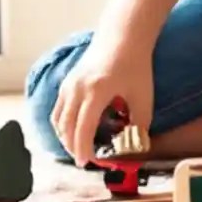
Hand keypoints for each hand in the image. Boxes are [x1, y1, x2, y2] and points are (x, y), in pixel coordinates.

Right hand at [51, 39, 153, 166]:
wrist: (123, 37)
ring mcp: (68, 84)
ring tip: (78, 148)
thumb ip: (140, 122)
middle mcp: (76, 89)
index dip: (83, 149)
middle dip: (72, 147)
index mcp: (96, 92)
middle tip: (83, 160)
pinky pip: (58, 109)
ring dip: (65, 137)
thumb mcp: (143, 95)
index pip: (83, 129)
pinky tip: (74, 131)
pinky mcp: (67, 82)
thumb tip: (137, 144)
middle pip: (66, 127)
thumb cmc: (136, 66)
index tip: (87, 163)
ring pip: (58, 119)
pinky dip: (62, 124)